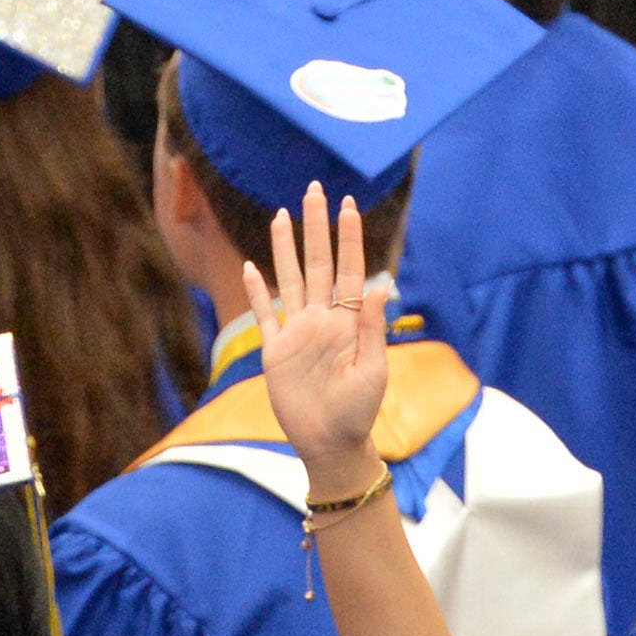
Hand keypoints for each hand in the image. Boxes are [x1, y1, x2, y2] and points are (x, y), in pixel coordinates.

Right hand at [249, 188, 392, 499]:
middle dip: (316, 227)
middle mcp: (322, 320)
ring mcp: (298, 333)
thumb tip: (382, 286)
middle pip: (318, 263)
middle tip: (314, 191)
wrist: (330, 444)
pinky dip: (257, 292)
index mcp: (349, 322)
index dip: (349, 238)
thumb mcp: (373, 372)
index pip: (350, 271)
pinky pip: (265, 315)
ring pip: (290, 279)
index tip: (348, 206)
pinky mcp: (276, 351)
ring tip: (282, 215)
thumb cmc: (358, 413)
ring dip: (285, 248)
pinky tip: (253, 268)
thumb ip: (373, 329)